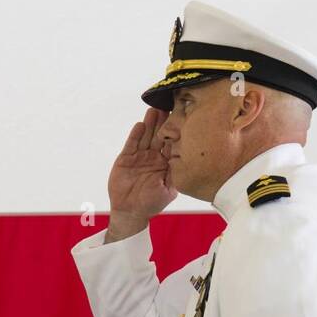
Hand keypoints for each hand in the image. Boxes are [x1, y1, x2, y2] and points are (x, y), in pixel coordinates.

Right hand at [105, 107, 177, 241]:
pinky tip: (140, 125)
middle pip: (159, 134)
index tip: (184, 115)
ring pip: (146, 135)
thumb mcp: (170, 189)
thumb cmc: (152, 203)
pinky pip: (131, 144)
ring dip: (150, 123)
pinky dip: (136, 135)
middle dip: (164, 120)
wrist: (130, 211)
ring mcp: (140, 156)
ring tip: (154, 109)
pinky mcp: (126, 158)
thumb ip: (177, 175)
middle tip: (169, 104)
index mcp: (166, 162)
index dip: (177, 130)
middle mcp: (154, 156)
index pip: (173, 142)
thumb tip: (190, 161)